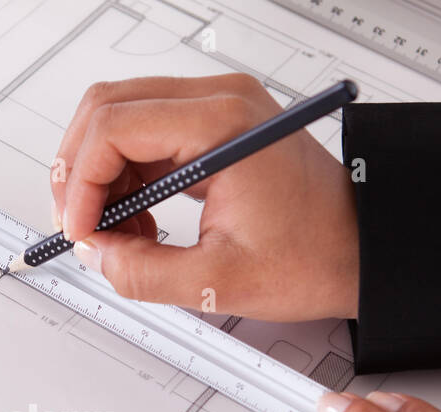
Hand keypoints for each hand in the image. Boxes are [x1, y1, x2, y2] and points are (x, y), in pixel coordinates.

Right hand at [52, 74, 358, 320]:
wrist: (361, 249)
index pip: (113, 127)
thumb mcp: (217, 281)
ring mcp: (217, 108)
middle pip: (107, 108)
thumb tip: (97, 256)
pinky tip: (143, 224)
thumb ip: (142, 272)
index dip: (82, 183)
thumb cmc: (315, 255)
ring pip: (121, 120)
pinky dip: (128, 180)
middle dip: (81, 172)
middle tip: (81, 227)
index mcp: (221, 125)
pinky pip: (146, 137)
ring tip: (122, 236)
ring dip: (104, 179)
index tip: (79, 230)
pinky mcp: (215, 125)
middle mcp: (218, 101)